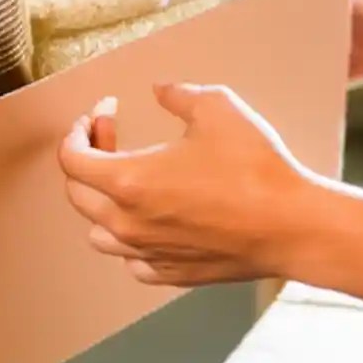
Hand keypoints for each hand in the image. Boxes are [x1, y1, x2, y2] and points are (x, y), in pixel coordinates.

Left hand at [57, 83, 323, 287]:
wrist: (292, 225)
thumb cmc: (255, 168)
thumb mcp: (217, 108)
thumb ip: (178, 94)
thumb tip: (161, 89)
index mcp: (128, 180)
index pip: (71, 159)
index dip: (80, 130)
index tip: (101, 114)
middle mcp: (128, 222)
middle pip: (77, 193)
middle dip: (88, 157)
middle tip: (113, 135)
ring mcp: (148, 252)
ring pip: (99, 232)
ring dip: (103, 203)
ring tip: (127, 179)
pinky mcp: (171, 273)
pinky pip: (132, 260)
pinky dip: (130, 240)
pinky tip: (151, 220)